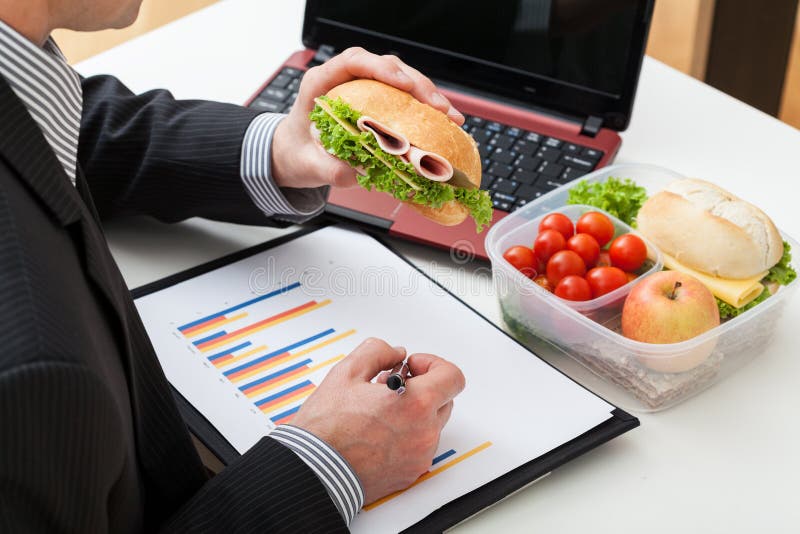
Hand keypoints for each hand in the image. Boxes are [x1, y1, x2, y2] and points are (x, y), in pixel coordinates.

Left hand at [270, 47, 464, 188]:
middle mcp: (346, 80)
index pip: (352, 61)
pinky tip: (444, 123)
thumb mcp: (305, 164)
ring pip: (402, 81)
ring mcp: (364, 90)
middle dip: (417, 85)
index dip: (380, 68)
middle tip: (439, 108)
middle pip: (386, 68)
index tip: (403, 83)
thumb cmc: (296, 152)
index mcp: (321, 83)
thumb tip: (350, 174)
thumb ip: (325, 169)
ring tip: (450, 117)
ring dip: (428, 97)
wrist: (294, 155)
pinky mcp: (378, 103)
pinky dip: (425, 111)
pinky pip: (405, 99)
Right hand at [290, 337, 465, 503]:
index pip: (452, 376)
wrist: (314, 470)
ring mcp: (419, 455)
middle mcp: (424, 432)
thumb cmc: (327, 427)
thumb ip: (378, 351)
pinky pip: (420, 446)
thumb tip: (395, 352)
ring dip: (415, 412)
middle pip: (444, 399)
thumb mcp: (347, 371)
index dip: (434, 365)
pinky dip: (407, 435)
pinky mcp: (410, 473)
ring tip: (381, 409)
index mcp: (415, 403)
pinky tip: (379, 431)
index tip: (413, 366)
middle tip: (392, 385)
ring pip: (431, 424)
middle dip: (422, 387)